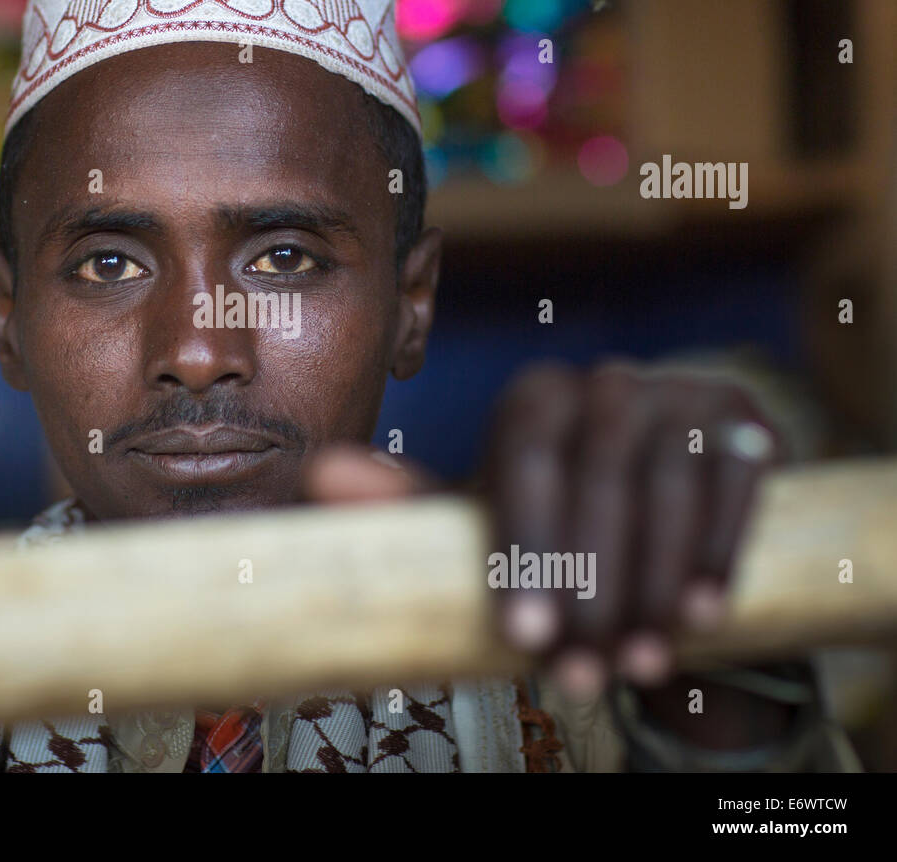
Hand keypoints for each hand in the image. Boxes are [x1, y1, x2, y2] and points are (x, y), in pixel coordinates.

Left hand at [302, 360, 780, 702]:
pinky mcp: (739, 425)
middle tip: (582, 674)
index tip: (525, 640)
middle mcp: (602, 384)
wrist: (655, 492)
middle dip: (590, 587)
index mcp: (532, 398)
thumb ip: (411, 500)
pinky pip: (733, 484)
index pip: (524, 466)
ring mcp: (676, 397)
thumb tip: (320, 472)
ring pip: (666, 485)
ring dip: (653, 584)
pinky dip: (717, 550)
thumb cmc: (554, 511)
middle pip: (597, 479)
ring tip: (640, 664)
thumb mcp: (487, 512)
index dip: (526, 554)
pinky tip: (702, 615)